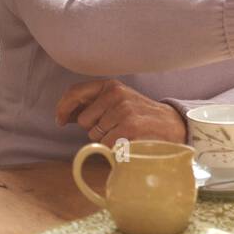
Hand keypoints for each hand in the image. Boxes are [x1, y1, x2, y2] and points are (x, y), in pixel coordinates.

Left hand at [55, 79, 187, 146]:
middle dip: (94, 128)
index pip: (76, 92)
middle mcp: (115, 94)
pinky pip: (107, 144)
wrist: (173, 124)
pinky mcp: (129, 127)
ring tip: (124, 133)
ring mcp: (122, 110)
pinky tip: (128, 140)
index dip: (63, 107)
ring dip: (106, 139)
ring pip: (94, 135)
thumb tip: (65, 116)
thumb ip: (94, 105)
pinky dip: (115, 147)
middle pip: (83, 121)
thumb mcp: (119, 101)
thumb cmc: (141, 115)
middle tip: (114, 127)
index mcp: (111, 86)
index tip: (60, 120)